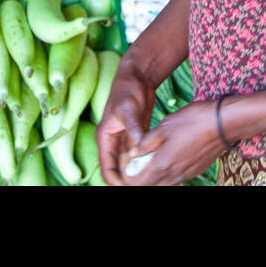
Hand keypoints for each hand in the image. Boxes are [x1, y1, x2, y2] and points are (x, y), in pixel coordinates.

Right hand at [95, 64, 156, 184]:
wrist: (137, 77)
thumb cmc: (127, 89)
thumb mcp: (129, 109)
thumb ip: (133, 129)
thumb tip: (138, 150)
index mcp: (105, 138)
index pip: (107, 169)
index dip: (117, 183)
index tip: (132, 189)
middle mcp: (113, 143)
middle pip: (119, 171)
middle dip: (130, 182)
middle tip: (150, 186)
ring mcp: (125, 142)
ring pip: (130, 166)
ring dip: (139, 175)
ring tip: (156, 182)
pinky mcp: (137, 139)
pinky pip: (140, 157)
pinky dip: (147, 164)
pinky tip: (160, 170)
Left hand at [121, 99, 227, 185]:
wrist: (224, 123)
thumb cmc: (194, 121)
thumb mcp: (164, 126)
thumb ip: (146, 142)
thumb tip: (133, 154)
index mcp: (163, 164)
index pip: (138, 184)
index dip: (128, 178)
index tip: (127, 167)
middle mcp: (174, 175)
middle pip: (150, 187)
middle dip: (141, 181)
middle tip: (136, 166)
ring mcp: (186, 175)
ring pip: (164, 185)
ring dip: (154, 178)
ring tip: (150, 162)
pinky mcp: (195, 171)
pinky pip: (176, 180)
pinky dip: (167, 174)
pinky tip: (167, 159)